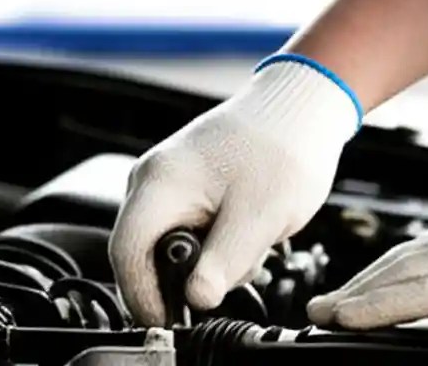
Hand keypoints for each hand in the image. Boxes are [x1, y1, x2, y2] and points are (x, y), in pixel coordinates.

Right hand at [110, 60, 358, 325]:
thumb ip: (226, 260)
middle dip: (181, 277)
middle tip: (227, 278)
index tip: (170, 321)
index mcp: (160, 182)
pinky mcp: (183, 185)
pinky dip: (209, 243)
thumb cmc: (284, 147)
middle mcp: (152, 179)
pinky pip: (181, 229)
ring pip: (164, 244)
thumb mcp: (261, 214)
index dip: (143, 296)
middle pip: (141, 251)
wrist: (301, 106)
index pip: (126, 252)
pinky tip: (243, 233)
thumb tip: (197, 299)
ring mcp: (165, 181)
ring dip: (202, 261)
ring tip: (247, 245)